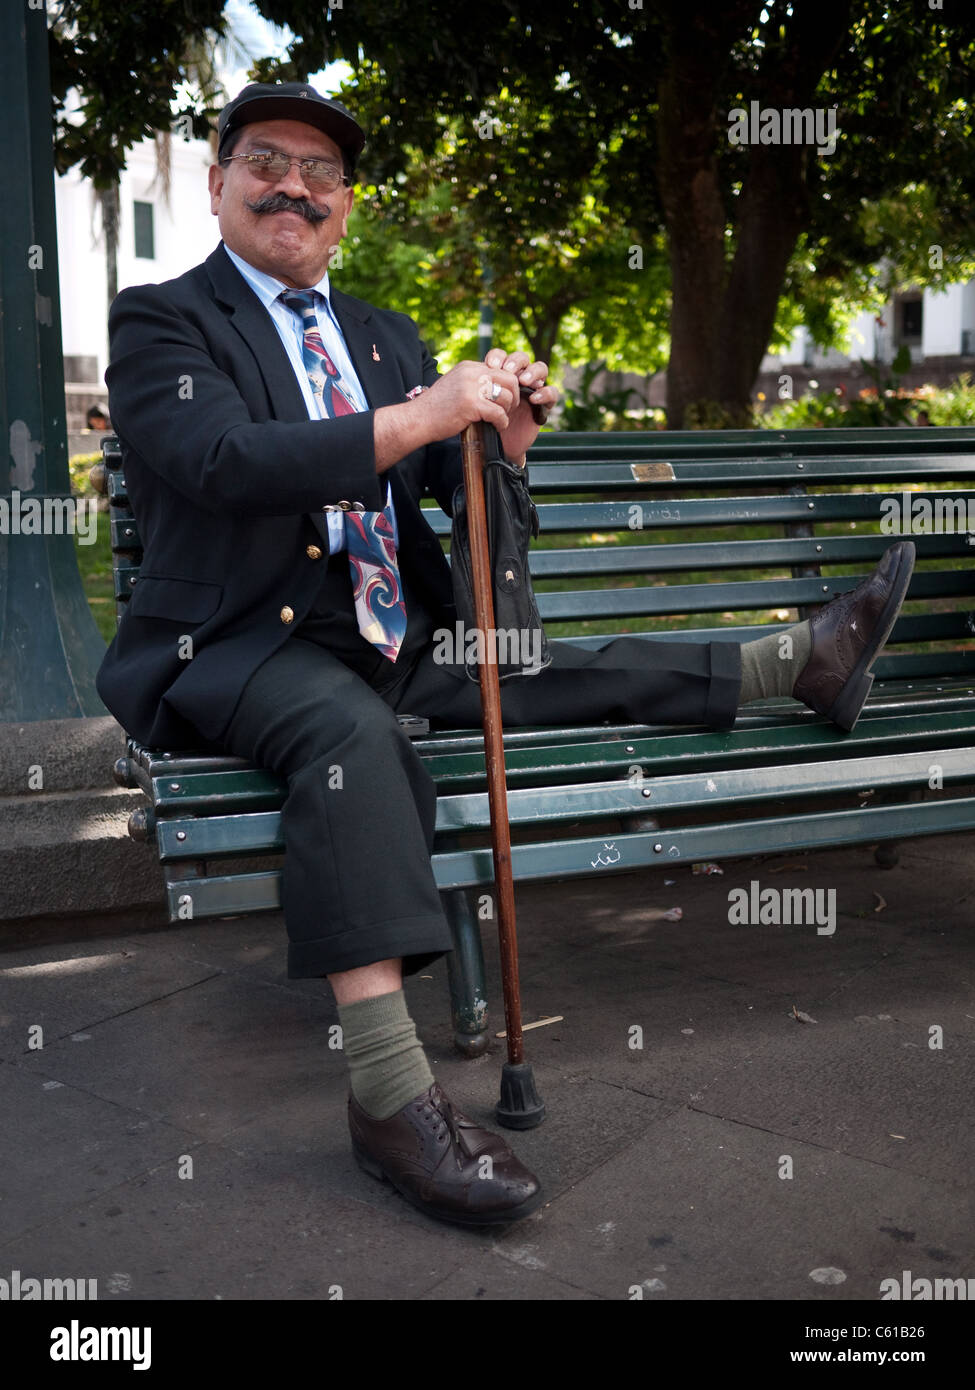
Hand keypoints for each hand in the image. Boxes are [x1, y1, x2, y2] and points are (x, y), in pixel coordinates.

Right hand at [414, 358, 522, 438]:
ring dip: (507, 410)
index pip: (500, 369)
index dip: (507, 385)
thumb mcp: (456, 386)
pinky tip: (497, 427)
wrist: (418, 419)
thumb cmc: (436, 408)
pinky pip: (498, 413)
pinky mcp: (471, 404)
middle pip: (509, 379)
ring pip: (506, 396)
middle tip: (509, 409)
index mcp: (468, 367)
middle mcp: (471, 373)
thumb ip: (473, 382)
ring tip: (500, 419)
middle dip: (513, 396)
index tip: (506, 398)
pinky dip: (502, 422)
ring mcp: (471, 387)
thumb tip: (494, 387)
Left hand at [482, 348, 557, 462]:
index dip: (498, 356)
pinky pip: (552, 393)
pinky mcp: (543, 405)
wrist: (492, 447)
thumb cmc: (481, 424)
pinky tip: (534, 398)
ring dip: (533, 372)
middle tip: (508, 370)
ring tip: (524, 381)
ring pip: (541, 369)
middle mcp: (517, 380)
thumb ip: (475, 389)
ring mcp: (531, 391)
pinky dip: (545, 393)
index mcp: (499, 376)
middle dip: (516, 360)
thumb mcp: (475, 405)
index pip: (502, 356)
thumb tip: (466, 372)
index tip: (490, 364)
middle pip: (522, 358)